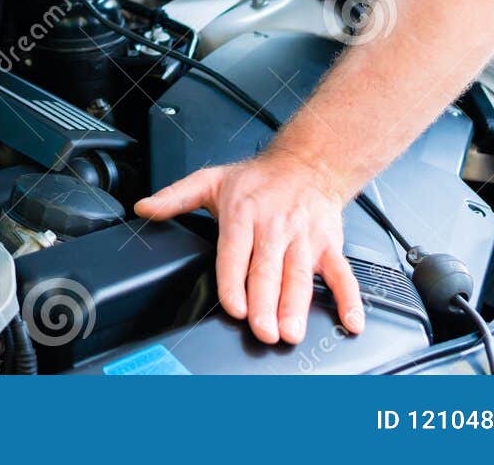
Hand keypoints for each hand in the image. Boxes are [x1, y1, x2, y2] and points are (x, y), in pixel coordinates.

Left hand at [133, 150, 365, 344]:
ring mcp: (304, 238)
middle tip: (264, 331)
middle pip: (268, 271)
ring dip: (297, 306)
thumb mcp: (210, 179)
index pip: (235, 253)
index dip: (234, 282)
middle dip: (265, 303)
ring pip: (300, 276)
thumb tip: (143, 209)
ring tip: (292, 332)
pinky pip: (343, 274)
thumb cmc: (259, 178)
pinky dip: (349, 299)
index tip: (234, 307)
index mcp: (242, 214)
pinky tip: (350, 321)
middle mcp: (274, 227)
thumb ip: (175, 198)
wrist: (308, 162)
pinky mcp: (329, 245)